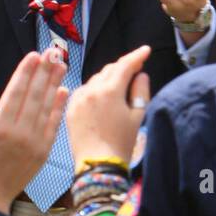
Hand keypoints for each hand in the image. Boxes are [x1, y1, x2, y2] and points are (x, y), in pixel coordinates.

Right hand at [0, 52, 67, 211]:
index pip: (16, 92)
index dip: (26, 72)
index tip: (34, 55)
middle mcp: (20, 135)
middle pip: (35, 96)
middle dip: (44, 72)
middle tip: (53, 51)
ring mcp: (34, 145)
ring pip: (46, 108)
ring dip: (54, 84)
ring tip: (61, 64)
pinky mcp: (42, 156)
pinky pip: (53, 127)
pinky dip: (58, 109)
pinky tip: (63, 92)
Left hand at [67, 45, 150, 165]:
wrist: (98, 166)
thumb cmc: (121, 143)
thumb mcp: (137, 117)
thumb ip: (140, 91)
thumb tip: (140, 75)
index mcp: (110, 91)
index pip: (125, 65)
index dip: (137, 56)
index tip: (146, 50)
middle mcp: (91, 90)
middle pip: (109, 70)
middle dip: (123, 66)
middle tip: (134, 67)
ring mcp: (77, 99)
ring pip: (95, 80)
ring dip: (107, 78)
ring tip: (118, 84)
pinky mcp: (70, 110)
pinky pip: (83, 92)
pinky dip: (93, 89)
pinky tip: (100, 96)